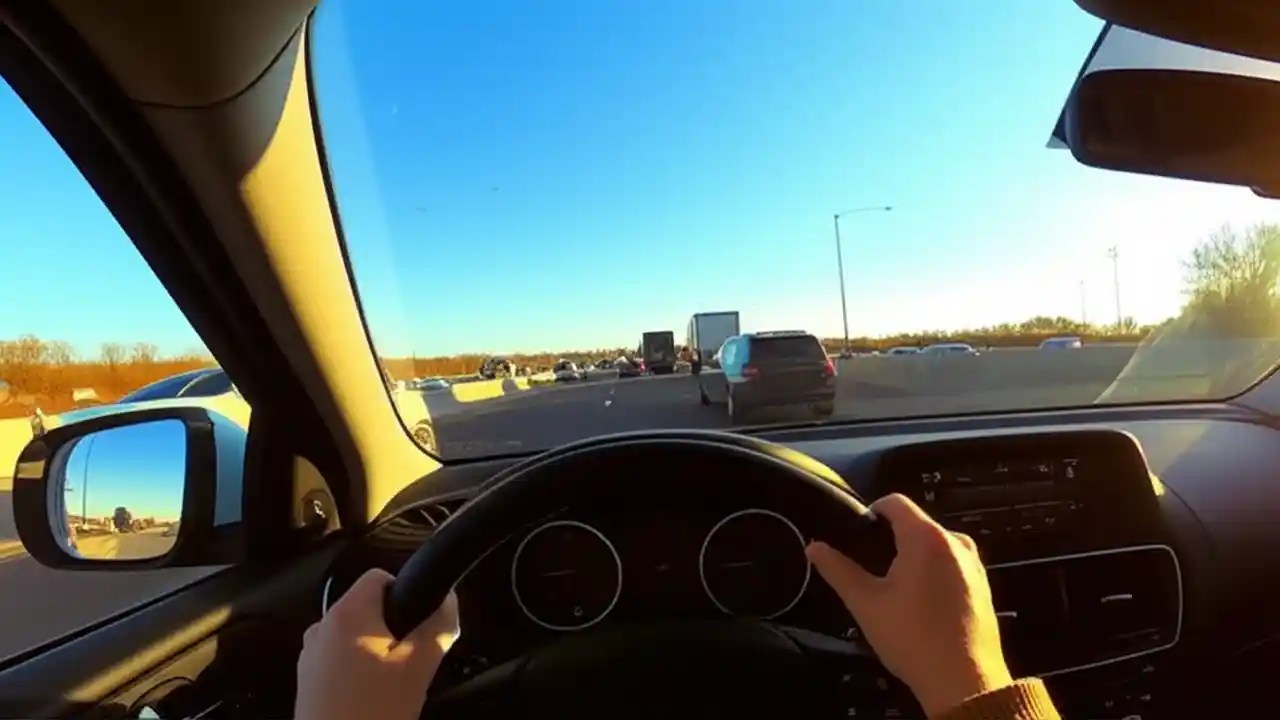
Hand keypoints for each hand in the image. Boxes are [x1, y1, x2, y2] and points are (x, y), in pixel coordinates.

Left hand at [295, 569, 459, 719]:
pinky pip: (339, 659)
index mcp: (346, 613)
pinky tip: (368, 699)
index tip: (417, 626)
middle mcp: (321, 626)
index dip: (405, 594)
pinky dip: (357, 670)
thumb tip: (448, 598)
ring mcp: (309, 654)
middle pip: (366, 608)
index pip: (379, 577)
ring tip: (389, 686)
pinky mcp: (305, 680)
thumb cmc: (376, 709)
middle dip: (392, 628)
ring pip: (354, 636)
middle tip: (408, 663)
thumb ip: (438, 626)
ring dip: (375, 651)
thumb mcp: (419, 668)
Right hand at [807, 494, 1012, 717]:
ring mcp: (974, 564)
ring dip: (914, 557)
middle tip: (873, 570)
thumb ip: (838, 570)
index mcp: (926, 537)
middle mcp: (956, 542)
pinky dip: (935, 573)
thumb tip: (814, 547)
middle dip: (892, 539)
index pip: (895, 502)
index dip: (871, 511)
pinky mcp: (983, 585)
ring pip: (935, 545)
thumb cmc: (912, 638)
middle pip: (916, 523)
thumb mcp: (866, 603)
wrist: (963, 681)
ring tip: (897, 590)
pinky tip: (923, 604)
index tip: (858, 535)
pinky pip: (952, 564)